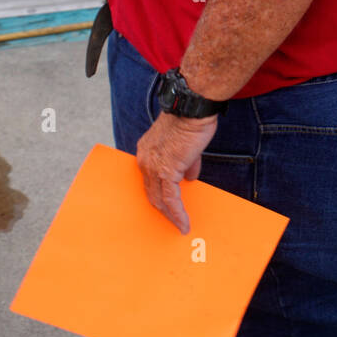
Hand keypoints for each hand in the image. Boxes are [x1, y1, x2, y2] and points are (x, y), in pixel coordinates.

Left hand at [135, 110, 218, 233]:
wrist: (192, 109)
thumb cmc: (190, 121)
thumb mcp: (185, 145)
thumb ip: (185, 163)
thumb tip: (190, 177)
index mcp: (146, 152)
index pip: (149, 180)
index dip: (157, 194)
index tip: (166, 206)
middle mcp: (145, 160)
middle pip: (150, 193)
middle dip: (162, 210)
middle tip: (172, 222)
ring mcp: (154, 167)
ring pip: (159, 199)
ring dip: (170, 216)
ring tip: (180, 227)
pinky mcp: (167, 171)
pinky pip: (171, 199)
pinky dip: (178, 213)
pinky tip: (184, 222)